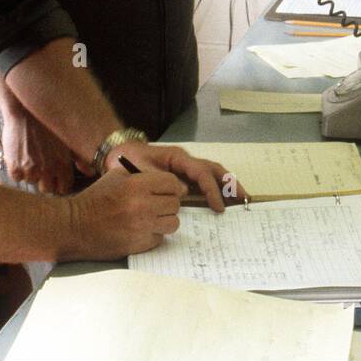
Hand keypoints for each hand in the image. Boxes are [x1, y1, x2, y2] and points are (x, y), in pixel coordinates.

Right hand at [0, 105, 77, 194]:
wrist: (25, 112)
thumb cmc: (48, 124)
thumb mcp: (67, 140)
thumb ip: (80, 159)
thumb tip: (91, 173)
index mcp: (64, 165)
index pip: (64, 188)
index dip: (59, 184)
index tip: (55, 178)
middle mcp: (49, 170)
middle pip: (47, 189)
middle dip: (44, 180)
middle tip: (40, 165)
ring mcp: (31, 170)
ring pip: (31, 182)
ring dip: (30, 173)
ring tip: (30, 156)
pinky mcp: (15, 167)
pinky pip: (17, 177)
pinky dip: (16, 169)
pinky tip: (20, 155)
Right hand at [62, 168, 183, 259]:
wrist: (75, 227)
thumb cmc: (95, 199)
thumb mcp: (115, 176)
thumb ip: (140, 175)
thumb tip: (165, 182)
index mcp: (137, 185)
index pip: (172, 183)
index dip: (171, 186)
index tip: (166, 190)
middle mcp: (143, 206)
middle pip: (175, 204)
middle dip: (167, 203)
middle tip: (157, 204)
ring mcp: (142, 227)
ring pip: (173, 223)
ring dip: (165, 220)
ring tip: (152, 218)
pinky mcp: (140, 245)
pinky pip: (160, 238)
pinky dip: (154, 234)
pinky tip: (141, 230)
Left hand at [108, 142, 249, 211]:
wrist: (116, 153)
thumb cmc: (127, 160)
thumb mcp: (140, 170)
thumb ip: (161, 181)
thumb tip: (183, 193)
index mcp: (177, 157)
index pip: (201, 172)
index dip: (211, 190)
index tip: (218, 206)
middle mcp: (185, 161)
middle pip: (214, 170)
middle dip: (230, 183)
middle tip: (244, 199)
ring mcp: (185, 168)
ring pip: (212, 174)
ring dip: (227, 185)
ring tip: (241, 200)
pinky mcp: (182, 176)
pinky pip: (203, 181)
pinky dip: (216, 189)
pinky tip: (223, 201)